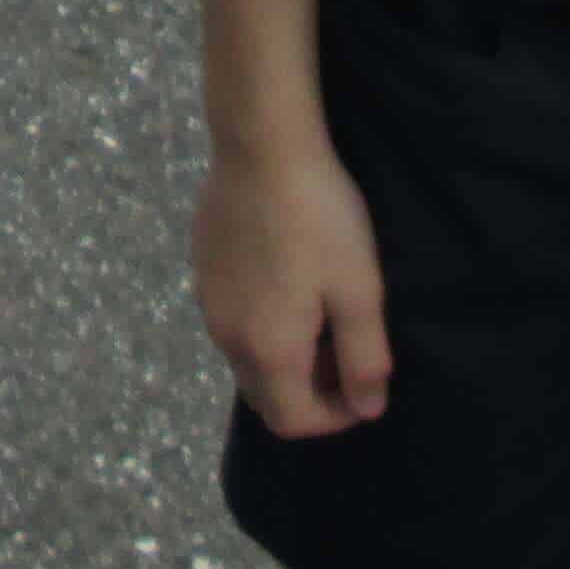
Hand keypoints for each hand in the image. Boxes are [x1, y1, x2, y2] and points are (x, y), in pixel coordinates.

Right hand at [192, 136, 392, 433]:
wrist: (260, 146)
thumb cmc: (319, 219)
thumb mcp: (359, 290)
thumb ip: (365, 358)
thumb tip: (368, 407)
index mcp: (269, 351)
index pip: (294, 422)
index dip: (336, 419)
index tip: (365, 386)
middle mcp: (228, 339)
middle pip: (264, 399)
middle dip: (307, 395)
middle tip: (345, 353)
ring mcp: (208, 304)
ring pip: (246, 360)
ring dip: (284, 360)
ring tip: (320, 315)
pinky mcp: (201, 271)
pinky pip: (232, 322)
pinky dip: (261, 326)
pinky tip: (287, 279)